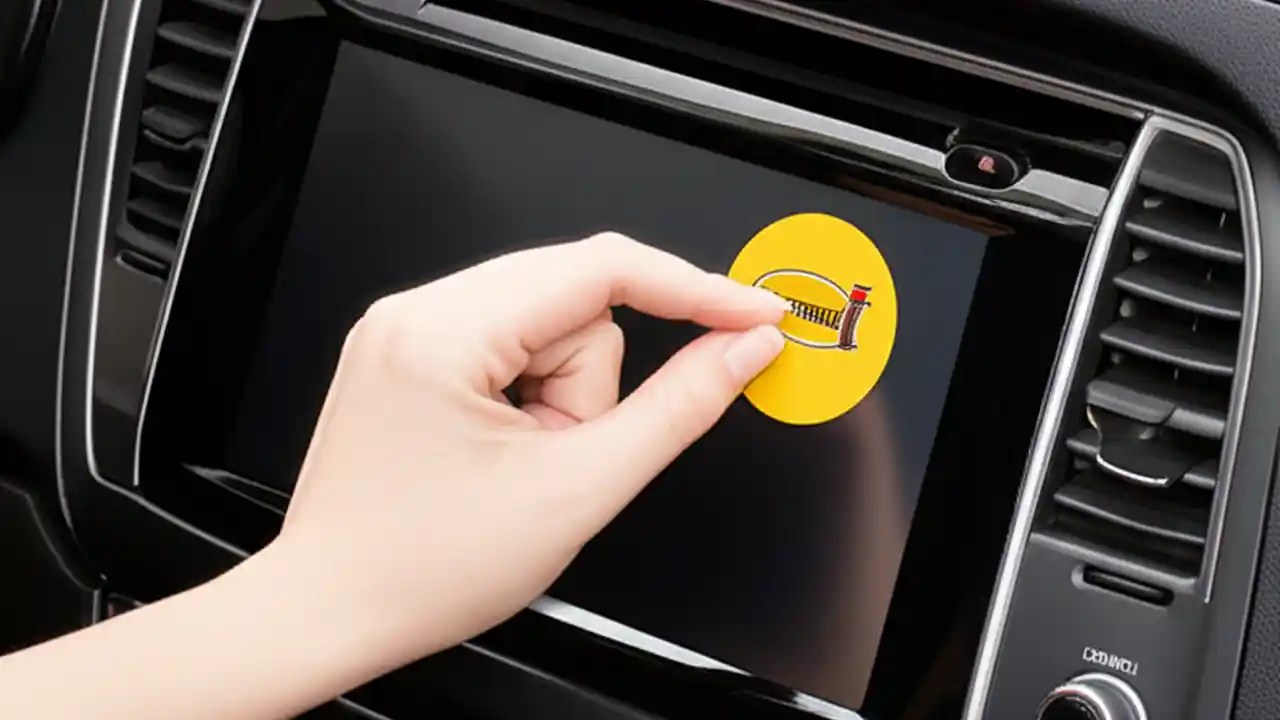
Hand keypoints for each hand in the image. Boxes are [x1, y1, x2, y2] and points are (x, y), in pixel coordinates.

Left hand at [265, 232, 785, 672]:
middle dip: (592, 385)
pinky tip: (502, 450)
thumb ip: (676, 409)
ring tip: (523, 464)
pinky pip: (511, 346)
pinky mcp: (410, 354)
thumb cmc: (421, 568)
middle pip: (574, 302)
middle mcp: (415, 310)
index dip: (695, 288)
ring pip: (547, 328)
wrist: (331, 612)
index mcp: (444, 330)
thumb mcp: (576, 490)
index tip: (753, 312)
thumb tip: (740, 350)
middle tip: (569, 452)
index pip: (601, 267)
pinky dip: (531, 397)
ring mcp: (407, 330)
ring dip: (560, 398)